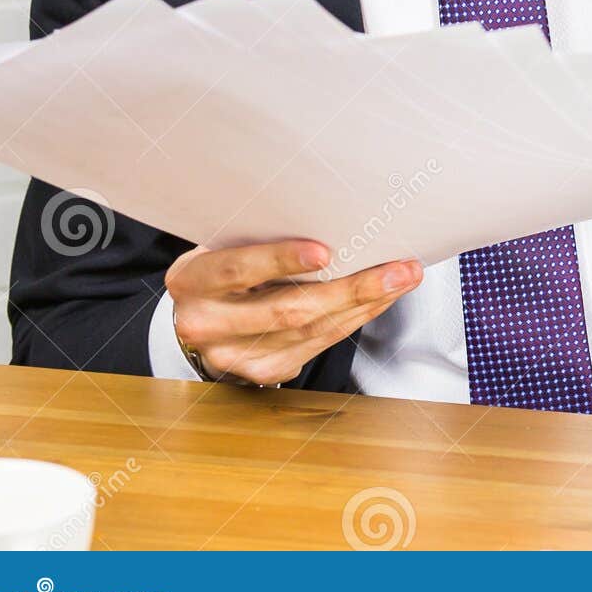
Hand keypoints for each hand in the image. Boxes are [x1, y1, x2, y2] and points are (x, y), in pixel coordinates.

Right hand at [165, 238, 423, 386]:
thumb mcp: (225, 241)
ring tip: (400, 280)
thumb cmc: (222, 262)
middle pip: (286, 310)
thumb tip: (331, 219)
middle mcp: (206, 323)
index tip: (325, 251)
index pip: (237, 268)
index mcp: (191, 279)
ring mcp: (233, 356)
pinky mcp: (261, 372)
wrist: (198, 313)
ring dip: (364, 305)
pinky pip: (317, 346)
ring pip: (309, 331)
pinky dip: (353, 320)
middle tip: (397, 269)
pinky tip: (377, 301)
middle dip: (350, 288)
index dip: (280, 260)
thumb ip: (260, 237)